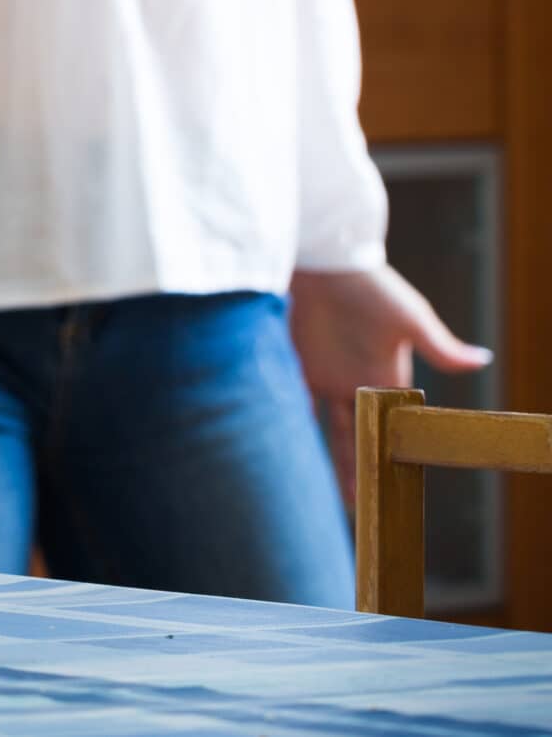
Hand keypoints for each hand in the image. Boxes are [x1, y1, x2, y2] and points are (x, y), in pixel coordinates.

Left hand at [289, 264, 492, 485]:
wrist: (327, 262)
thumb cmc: (373, 288)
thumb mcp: (410, 319)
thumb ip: (439, 347)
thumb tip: (483, 360)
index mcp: (386, 378)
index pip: (389, 428)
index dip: (387, 458)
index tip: (389, 490)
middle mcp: (356, 382)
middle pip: (357, 436)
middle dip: (358, 469)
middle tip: (359, 507)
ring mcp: (325, 373)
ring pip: (324, 426)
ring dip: (325, 455)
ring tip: (324, 492)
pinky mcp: (297, 361)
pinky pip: (291, 401)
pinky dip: (289, 424)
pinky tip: (285, 450)